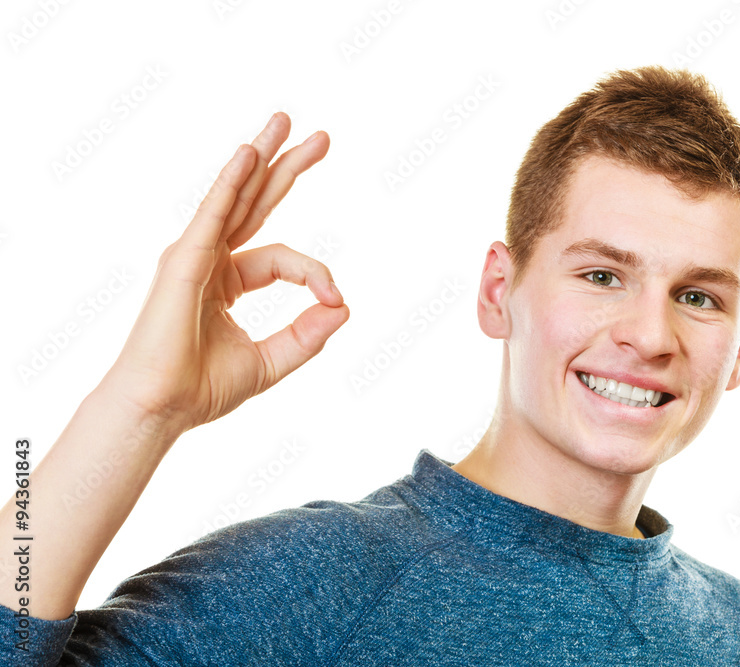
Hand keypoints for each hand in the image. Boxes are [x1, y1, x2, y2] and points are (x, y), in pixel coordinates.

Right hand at [102, 113, 348, 434]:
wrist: (161, 409)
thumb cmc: (201, 390)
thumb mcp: (272, 360)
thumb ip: (308, 334)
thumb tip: (345, 307)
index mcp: (227, 279)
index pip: (285, 259)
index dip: (317, 275)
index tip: (336, 299)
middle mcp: (209, 259)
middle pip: (256, 202)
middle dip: (287, 167)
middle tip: (321, 137)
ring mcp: (193, 255)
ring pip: (235, 196)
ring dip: (261, 157)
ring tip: (286, 122)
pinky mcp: (183, 260)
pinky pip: (213, 212)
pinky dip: (231, 182)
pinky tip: (249, 154)